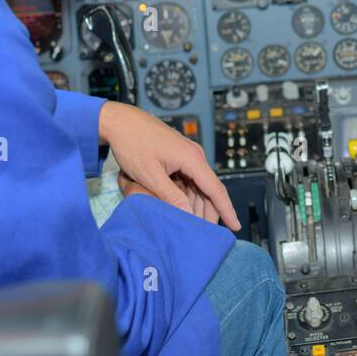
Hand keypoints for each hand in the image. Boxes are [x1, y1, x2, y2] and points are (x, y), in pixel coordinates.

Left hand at [101, 101, 240, 232]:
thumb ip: (170, 196)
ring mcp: (187, 156)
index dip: (227, 210)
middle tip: (204, 235)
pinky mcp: (178, 157)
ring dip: (196, 205)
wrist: (120, 121)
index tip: (236, 226)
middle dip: (209, 212)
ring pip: (198, 186)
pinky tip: (182, 208)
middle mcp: (194, 156)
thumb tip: (189, 215)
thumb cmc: (132, 144)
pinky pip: (188, 180)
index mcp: (192, 159)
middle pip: (209, 190)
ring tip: (192, 226)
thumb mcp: (150, 174)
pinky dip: (187, 195)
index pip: (215, 189)